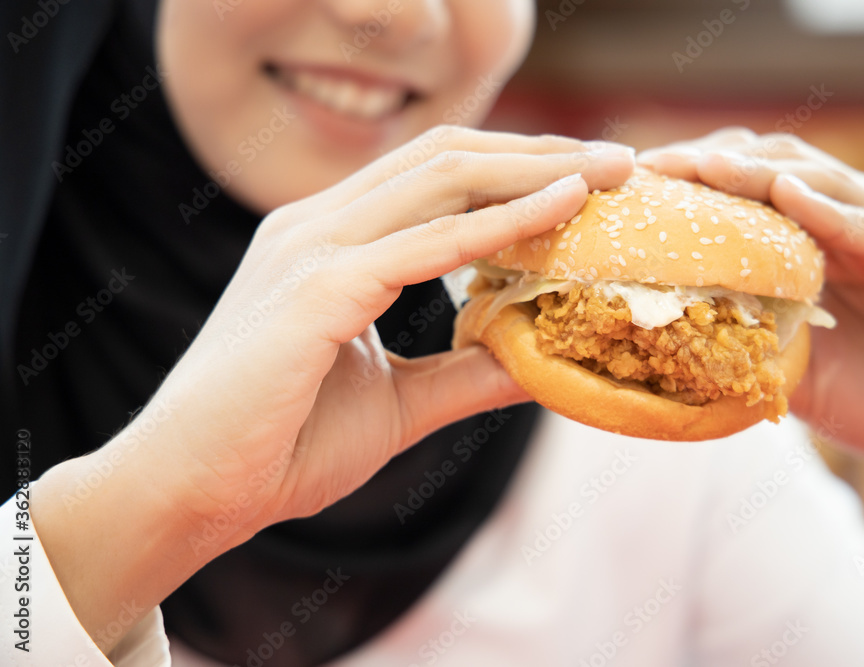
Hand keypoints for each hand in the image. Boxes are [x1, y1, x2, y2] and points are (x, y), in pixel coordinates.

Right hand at [31, 126, 634, 650]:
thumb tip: (539, 363)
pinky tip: (562, 210)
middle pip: (448, 156)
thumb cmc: (281, 443)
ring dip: (535, 169)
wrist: (191, 489)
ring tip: (610, 172)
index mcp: (331, 241)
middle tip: (620, 161)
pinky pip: (427, 242)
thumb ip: (465, 373)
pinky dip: (501, 222)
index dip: (517, 167)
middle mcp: (318, 225)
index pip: (437, 175)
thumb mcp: (397, 402)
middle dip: (540, 151)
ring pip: (443, 177)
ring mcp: (312, 248)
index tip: (589, 180)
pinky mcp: (315, 289)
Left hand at [639, 128, 863, 526]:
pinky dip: (833, 213)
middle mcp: (860, 221)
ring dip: (763, 174)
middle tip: (657, 165)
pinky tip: (790, 198)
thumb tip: (656, 332)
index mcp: (820, 237)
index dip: (697, 173)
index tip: (638, 178)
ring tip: (707, 168)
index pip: (754, 181)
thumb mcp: (786, 362)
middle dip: (716, 162)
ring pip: (826, 186)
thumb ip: (740, 336)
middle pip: (782, 166)